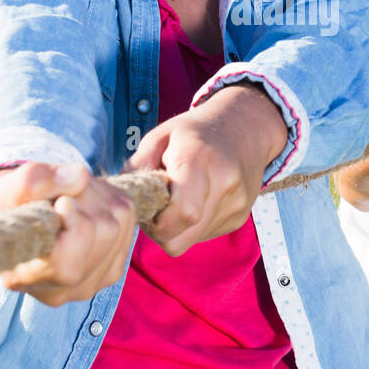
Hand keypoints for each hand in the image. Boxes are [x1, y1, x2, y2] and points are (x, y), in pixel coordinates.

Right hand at [0, 162, 136, 306]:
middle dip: (86, 197)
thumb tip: (80, 176)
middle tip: (62, 192)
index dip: (73, 218)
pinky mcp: (113, 268)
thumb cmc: (7, 207)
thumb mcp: (7, 188)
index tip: (60, 202)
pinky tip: (87, 205)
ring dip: (100, 195)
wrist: (18, 220)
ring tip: (72, 196)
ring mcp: (94, 283)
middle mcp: (65, 290)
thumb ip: (35, 181)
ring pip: (120, 222)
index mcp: (29, 278)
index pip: (70, 257)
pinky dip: (111, 202)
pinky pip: (129, 222)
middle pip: (104, 230)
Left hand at [123, 83, 284, 256]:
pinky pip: (204, 235)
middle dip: (161, 230)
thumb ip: (137, 167)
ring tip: (178, 199)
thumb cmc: (195, 132)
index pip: (181, 214)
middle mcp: (224, 183)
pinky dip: (193, 224)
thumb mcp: (160, 136)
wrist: (245, 127)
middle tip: (158, 206)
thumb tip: (124, 198)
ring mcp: (236, 203)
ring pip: (190, 240)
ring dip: (177, 228)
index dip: (156, 222)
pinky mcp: (240, 216)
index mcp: (199, 157)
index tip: (149, 207)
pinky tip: (197, 199)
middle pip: (180, 239)